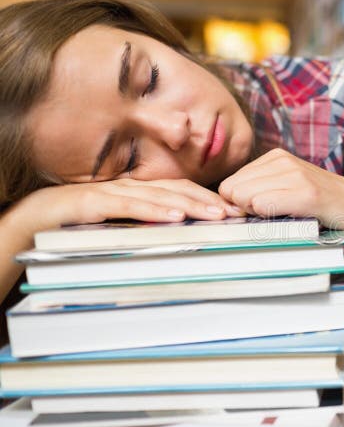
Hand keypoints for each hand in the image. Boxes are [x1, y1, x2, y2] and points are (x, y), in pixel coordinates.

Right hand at [21, 178, 244, 232]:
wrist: (25, 226)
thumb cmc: (72, 231)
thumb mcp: (116, 230)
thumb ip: (144, 229)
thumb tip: (179, 238)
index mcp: (134, 192)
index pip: (177, 191)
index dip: (205, 199)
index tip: (231, 212)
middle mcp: (125, 188)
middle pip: (174, 190)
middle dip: (207, 201)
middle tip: (235, 213)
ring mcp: (108, 193)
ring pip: (156, 196)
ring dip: (189, 205)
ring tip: (215, 214)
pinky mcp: (90, 203)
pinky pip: (126, 207)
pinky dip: (152, 210)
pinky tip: (174, 217)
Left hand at [218, 148, 343, 241]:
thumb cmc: (324, 207)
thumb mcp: (289, 190)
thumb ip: (260, 193)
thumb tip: (226, 209)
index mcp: (275, 157)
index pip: (228, 183)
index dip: (237, 206)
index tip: (256, 217)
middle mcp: (282, 160)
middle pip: (231, 190)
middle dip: (242, 210)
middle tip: (269, 221)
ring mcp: (294, 174)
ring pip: (244, 197)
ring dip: (257, 216)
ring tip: (283, 219)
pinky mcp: (306, 193)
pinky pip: (263, 206)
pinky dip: (269, 219)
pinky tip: (290, 221)